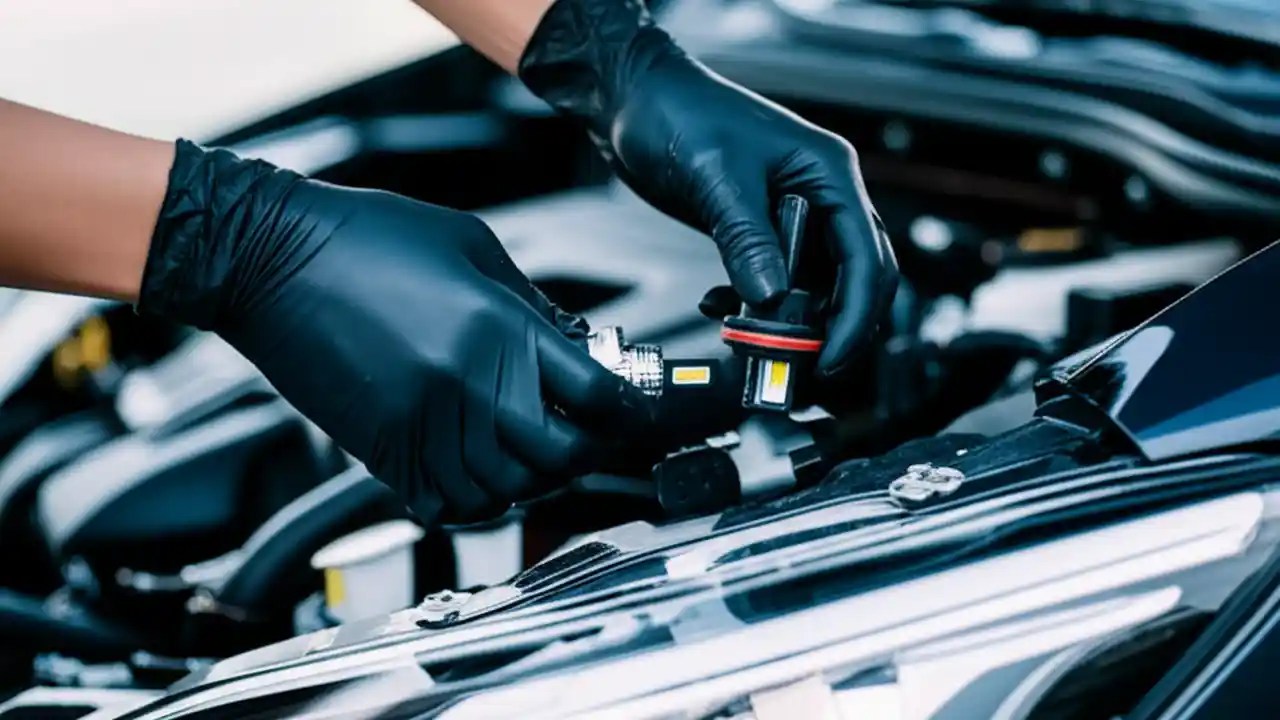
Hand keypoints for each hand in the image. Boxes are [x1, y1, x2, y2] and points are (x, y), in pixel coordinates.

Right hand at [139, 141, 652, 524]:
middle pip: (560, 457)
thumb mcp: (471, 245)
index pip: (596, 397)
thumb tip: (574, 342)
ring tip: (533, 452)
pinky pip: (445, 504)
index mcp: (499, 328)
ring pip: (505, 492)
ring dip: (531, 481)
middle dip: (584, 451)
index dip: (625, 411)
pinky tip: (482, 470)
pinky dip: (476, 501)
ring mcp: (422, 423)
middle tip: (585, 434)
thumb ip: (529, 303)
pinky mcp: (381, 448)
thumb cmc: (366, 238)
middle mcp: (466, 384)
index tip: (628, 410)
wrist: (269, 258)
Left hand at [520, 0, 897, 374]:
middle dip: (829, 327)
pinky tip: (720, 309)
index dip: (855, 316)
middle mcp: (821, 196)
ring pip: (813, 287)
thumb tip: (770, 298)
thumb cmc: (678, 114)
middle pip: (854, 278)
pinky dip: (754, 305)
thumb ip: (746, 238)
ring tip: (745, 338)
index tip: (829, 360)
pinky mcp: (761, 231)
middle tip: (796, 365)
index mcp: (829, 174)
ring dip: (785, 321)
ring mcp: (793, 215)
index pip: (866, 258)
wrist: (635, 99)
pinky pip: (776, 282)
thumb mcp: (715, 177)